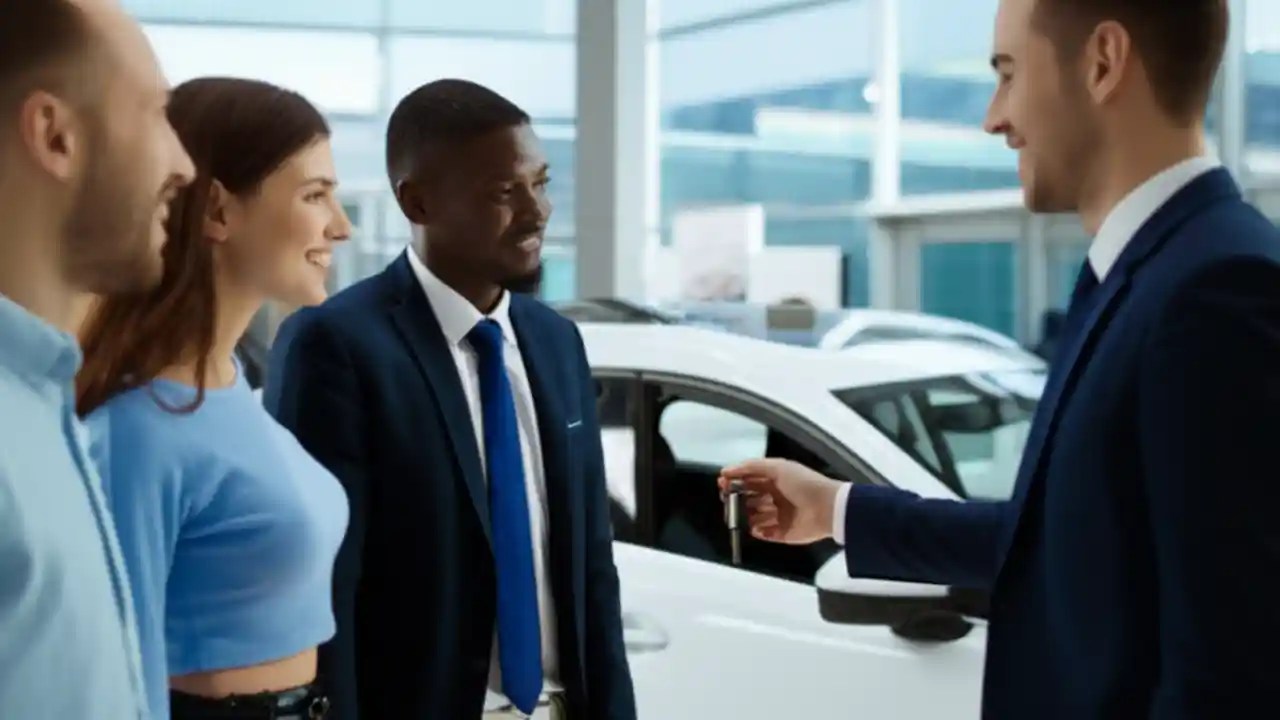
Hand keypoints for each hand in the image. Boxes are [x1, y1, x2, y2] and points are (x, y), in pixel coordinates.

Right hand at [718, 458, 841, 544]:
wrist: (827, 507)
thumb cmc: (803, 484)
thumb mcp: (777, 467)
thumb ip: (751, 467)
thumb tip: (726, 471)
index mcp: (776, 481)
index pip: (750, 481)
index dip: (735, 482)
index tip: (722, 484)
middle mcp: (777, 498)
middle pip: (750, 500)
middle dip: (737, 500)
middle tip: (727, 501)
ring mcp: (780, 517)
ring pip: (755, 518)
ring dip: (747, 516)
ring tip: (741, 514)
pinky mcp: (784, 534)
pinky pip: (765, 534)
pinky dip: (759, 531)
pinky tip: (755, 527)